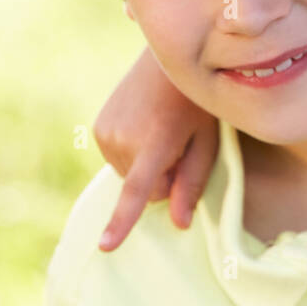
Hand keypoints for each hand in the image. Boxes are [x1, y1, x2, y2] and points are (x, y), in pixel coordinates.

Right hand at [94, 48, 219, 248]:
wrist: (166, 60)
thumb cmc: (197, 103)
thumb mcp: (207, 141)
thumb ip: (192, 182)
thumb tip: (179, 224)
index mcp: (155, 142)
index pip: (137, 191)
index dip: (122, 221)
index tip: (105, 245)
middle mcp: (123, 138)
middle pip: (147, 190)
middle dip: (165, 177)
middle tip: (179, 143)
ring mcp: (106, 132)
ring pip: (132, 177)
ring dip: (149, 165)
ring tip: (162, 130)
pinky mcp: (98, 128)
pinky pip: (120, 161)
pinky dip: (134, 154)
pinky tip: (146, 127)